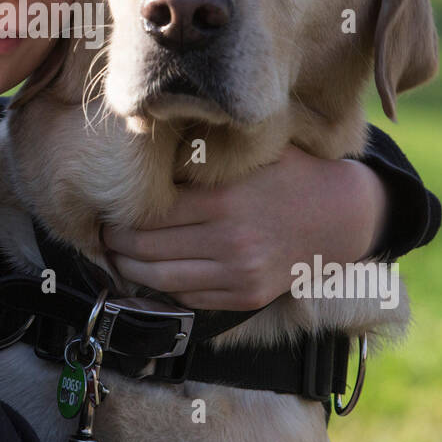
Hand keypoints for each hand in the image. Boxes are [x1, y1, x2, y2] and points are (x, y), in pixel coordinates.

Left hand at [100, 145, 388, 310]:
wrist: (341, 217)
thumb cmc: (288, 174)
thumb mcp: (250, 153)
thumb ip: (205, 154)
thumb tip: (149, 144)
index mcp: (224, 200)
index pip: (151, 214)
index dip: (120, 215)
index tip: (105, 209)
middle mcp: (229, 241)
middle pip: (148, 249)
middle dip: (116, 244)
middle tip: (101, 234)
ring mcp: (238, 274)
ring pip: (161, 280)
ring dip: (130, 270)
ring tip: (115, 255)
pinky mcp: (245, 297)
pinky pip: (188, 297)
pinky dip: (162, 288)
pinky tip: (149, 273)